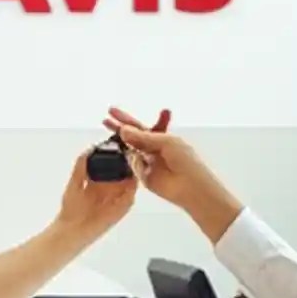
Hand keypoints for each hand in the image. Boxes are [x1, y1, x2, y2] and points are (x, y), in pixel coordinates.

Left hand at [54, 146, 136, 236]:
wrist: (72, 229)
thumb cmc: (71, 208)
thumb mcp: (75, 182)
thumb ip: (82, 165)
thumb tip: (91, 148)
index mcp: (99, 180)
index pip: (112, 164)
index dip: (116, 154)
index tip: (120, 144)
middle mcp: (110, 188)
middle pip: (124, 171)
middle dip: (128, 162)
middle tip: (130, 151)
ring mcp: (117, 199)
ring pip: (130, 183)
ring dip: (132, 174)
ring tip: (132, 163)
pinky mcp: (121, 209)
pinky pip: (130, 198)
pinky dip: (131, 190)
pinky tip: (130, 180)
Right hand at [102, 107, 218, 208]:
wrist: (190, 186)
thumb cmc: (185, 160)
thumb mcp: (166, 142)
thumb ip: (143, 137)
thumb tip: (123, 130)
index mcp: (161, 137)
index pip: (140, 126)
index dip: (127, 119)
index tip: (112, 111)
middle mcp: (153, 149)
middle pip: (132, 137)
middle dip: (119, 129)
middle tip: (105, 120)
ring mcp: (147, 162)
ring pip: (131, 151)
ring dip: (126, 146)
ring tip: (124, 144)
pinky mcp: (143, 176)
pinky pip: (133, 165)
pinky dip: (134, 162)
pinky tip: (139, 163)